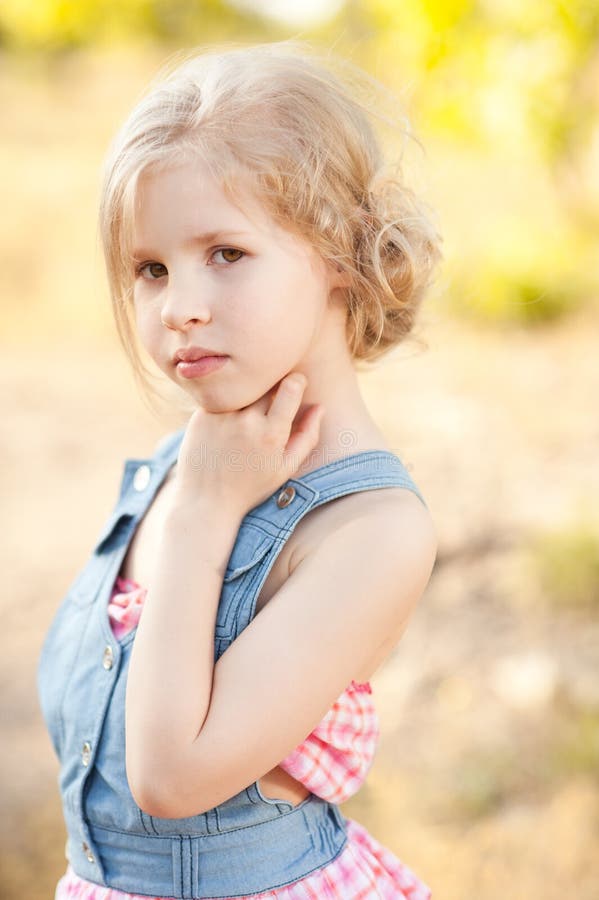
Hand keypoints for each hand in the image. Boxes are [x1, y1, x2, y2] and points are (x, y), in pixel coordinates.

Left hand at [169, 373, 324, 518]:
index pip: (290, 386)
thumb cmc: (250, 487)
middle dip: (271, 388)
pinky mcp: (200, 416)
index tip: (294, 384)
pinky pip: (220, 398)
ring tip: (244, 420)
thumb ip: (307, 436)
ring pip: (242, 390)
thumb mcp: (285, 468)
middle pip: (265, 385)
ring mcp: (220, 416)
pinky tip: (222, 428)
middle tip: (268, 404)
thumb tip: (320, 406)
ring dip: (247, 396)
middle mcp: (246, 421)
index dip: (295, 381)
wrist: (205, 501)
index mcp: (271, 434)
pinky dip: (226, 405)